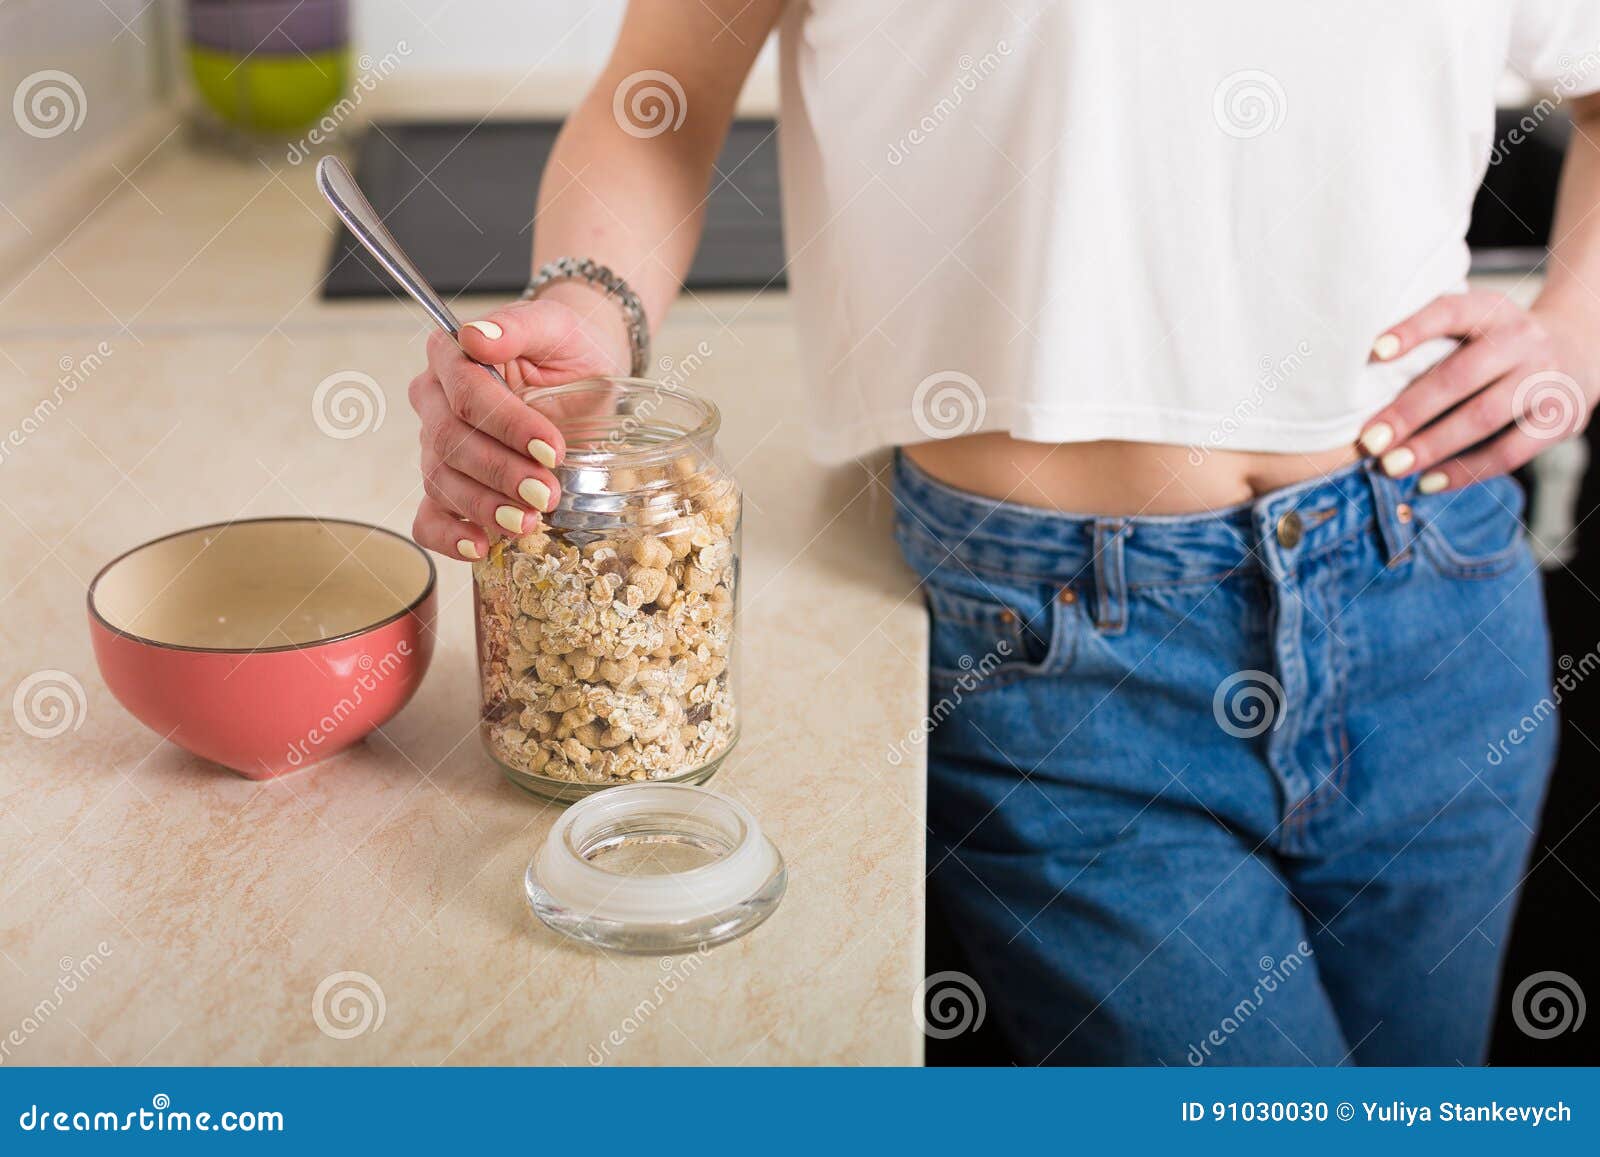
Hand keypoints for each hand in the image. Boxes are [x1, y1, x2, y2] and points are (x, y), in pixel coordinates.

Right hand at [408, 295, 626, 559]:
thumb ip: (517, 326)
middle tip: (547, 493)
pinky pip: (428, 517)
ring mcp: (438, 447)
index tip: (552, 448)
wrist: (582, 371)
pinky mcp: (451, 485)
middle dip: (501, 473)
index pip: (466, 394)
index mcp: (451, 358)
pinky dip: (448, 537)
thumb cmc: (567, 346)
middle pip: (451, 444)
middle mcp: (435, 403)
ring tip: (528, 522)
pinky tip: (479, 547)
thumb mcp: (556, 327)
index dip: (507, 425)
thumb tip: (476, 334)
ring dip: (485, 507)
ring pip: (442, 482)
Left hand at [1357, 291, 1595, 493]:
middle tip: (1370, 440)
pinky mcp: (1559, 420)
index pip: (1451, 312)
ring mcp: (1543, 380)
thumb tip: (1364, 388)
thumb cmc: (1499, 347)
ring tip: (1392, 466)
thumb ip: (1434, 346)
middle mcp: (1522, 340)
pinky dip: (1464, 470)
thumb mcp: (1477, 327)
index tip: (1374, 352)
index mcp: (1493, 310)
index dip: (1414, 329)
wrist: (1581, 352)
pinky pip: (1508, 452)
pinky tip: (1428, 482)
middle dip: (1409, 411)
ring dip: (1432, 445)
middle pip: (1460, 376)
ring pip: (1482, 417)